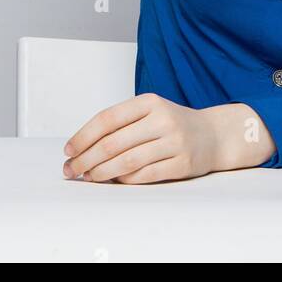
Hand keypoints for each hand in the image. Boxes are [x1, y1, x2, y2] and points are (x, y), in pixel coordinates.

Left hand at [61, 93, 275, 182]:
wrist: (213, 135)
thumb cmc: (172, 124)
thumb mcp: (149, 112)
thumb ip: (121, 124)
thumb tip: (83, 148)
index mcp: (149, 101)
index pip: (107, 118)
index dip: (84, 136)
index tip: (68, 150)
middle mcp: (162, 119)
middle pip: (113, 143)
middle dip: (86, 159)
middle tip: (71, 170)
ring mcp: (174, 141)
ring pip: (127, 161)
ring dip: (101, 173)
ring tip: (89, 177)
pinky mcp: (182, 164)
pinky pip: (145, 176)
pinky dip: (125, 180)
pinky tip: (115, 180)